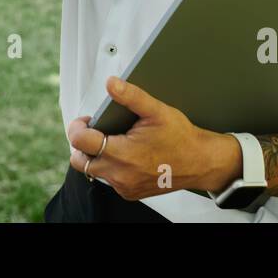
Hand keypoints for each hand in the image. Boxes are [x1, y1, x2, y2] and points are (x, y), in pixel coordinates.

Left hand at [66, 76, 241, 200]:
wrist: (200, 162)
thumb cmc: (181, 137)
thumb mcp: (156, 111)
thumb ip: (131, 96)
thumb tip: (111, 84)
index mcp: (122, 154)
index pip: (80, 141)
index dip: (77, 127)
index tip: (85, 120)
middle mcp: (119, 174)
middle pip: (79, 161)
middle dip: (82, 144)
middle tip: (95, 130)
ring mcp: (124, 186)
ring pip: (93, 171)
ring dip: (95, 155)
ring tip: (112, 140)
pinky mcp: (130, 193)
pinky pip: (109, 180)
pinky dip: (110, 166)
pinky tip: (125, 154)